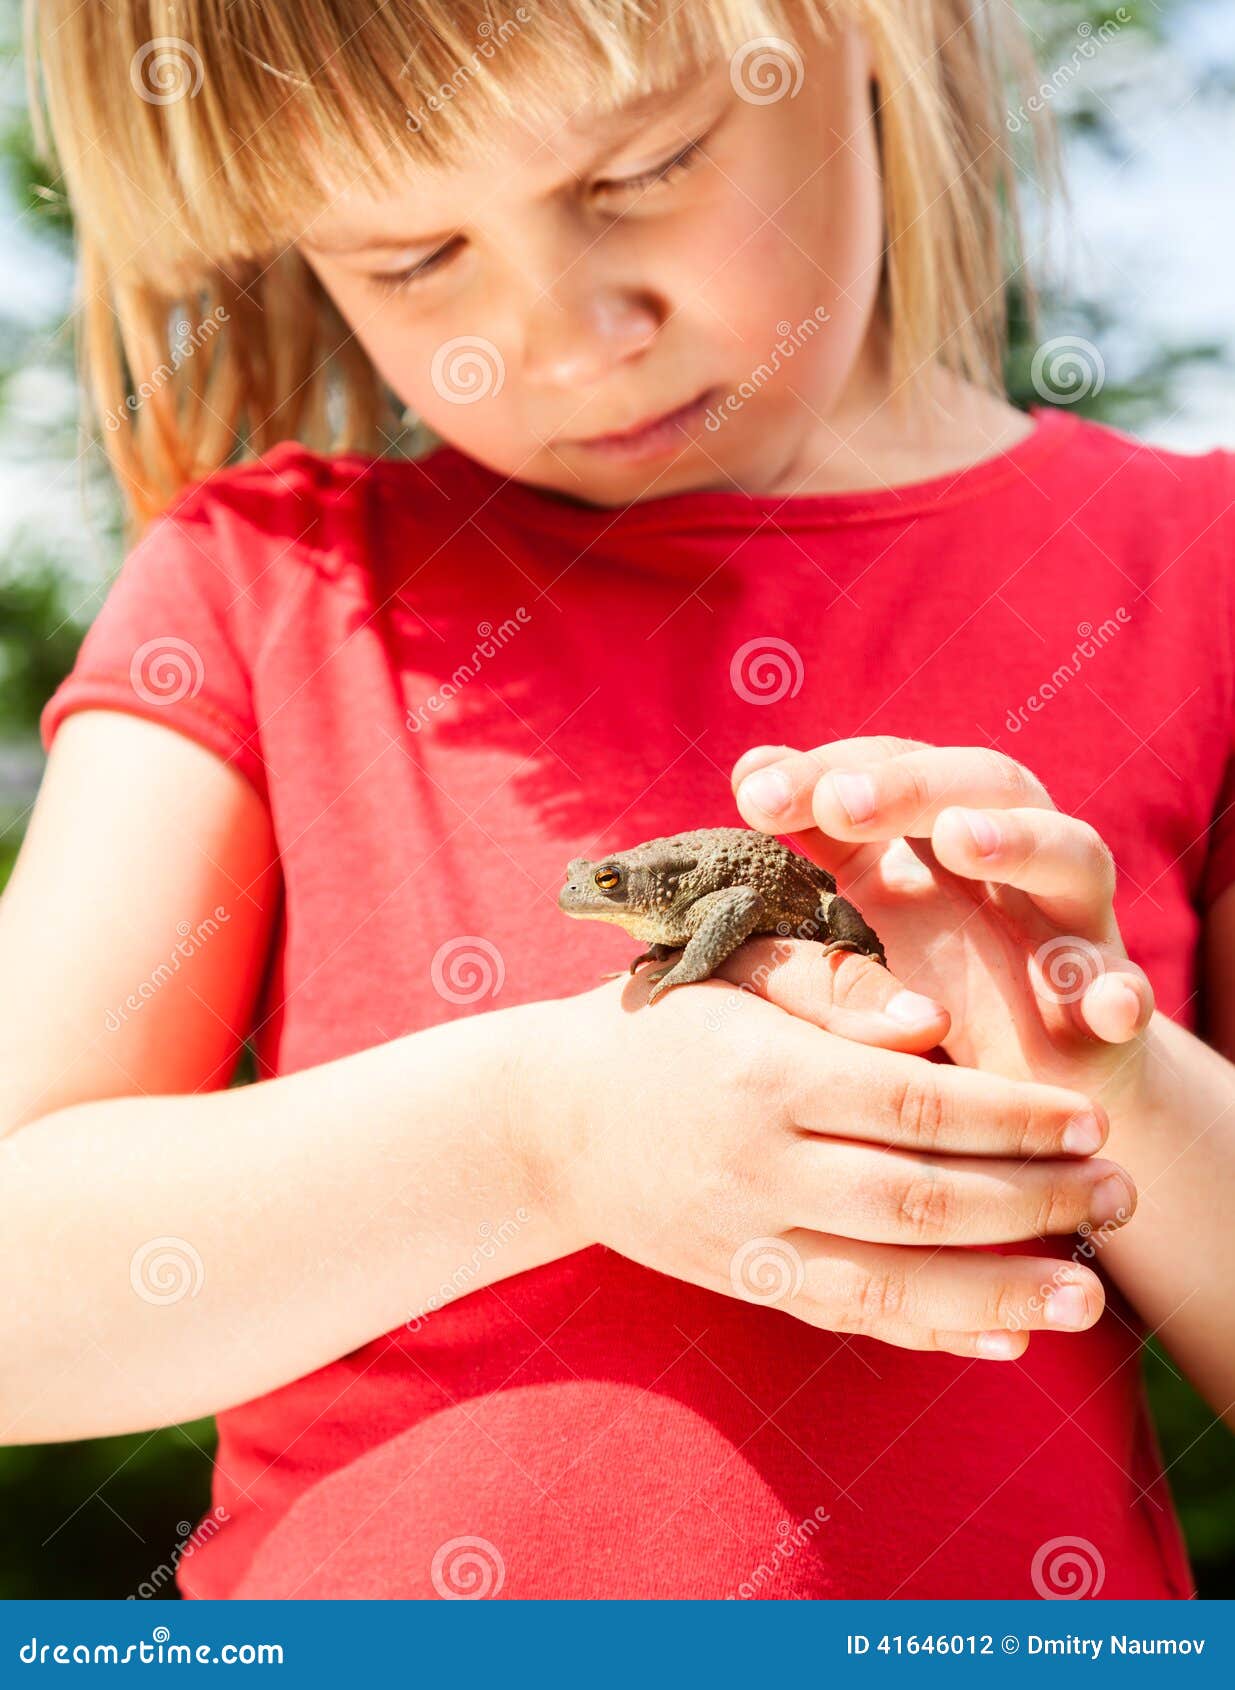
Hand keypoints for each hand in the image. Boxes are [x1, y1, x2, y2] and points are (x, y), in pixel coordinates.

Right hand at [517, 957, 1134, 1361]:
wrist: (549, 1119)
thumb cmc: (662, 1020)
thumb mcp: (735, 968)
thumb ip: (835, 988)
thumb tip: (937, 1025)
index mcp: (763, 1074)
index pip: (913, 1105)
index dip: (1011, 1118)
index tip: (1089, 1118)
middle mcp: (755, 1168)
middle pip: (919, 1201)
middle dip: (1031, 1204)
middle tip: (1119, 1197)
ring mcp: (746, 1239)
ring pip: (890, 1284)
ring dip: (999, 1291)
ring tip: (1088, 1294)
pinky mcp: (742, 1283)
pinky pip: (846, 1320)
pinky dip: (929, 1335)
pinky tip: (1004, 1335)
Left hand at [731, 737, 1153, 1115]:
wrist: (1021, 1095)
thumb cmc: (926, 990)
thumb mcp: (860, 919)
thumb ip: (817, 852)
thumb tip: (750, 774)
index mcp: (940, 832)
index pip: (891, 766)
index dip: (827, 769)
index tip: (752, 794)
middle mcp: (1014, 858)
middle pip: (982, 785)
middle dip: (909, 787)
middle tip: (841, 801)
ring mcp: (1069, 923)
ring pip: (1069, 856)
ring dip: (1019, 840)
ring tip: (961, 838)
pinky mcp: (1109, 1003)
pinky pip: (1124, 990)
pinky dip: (1120, 994)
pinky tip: (1106, 1006)